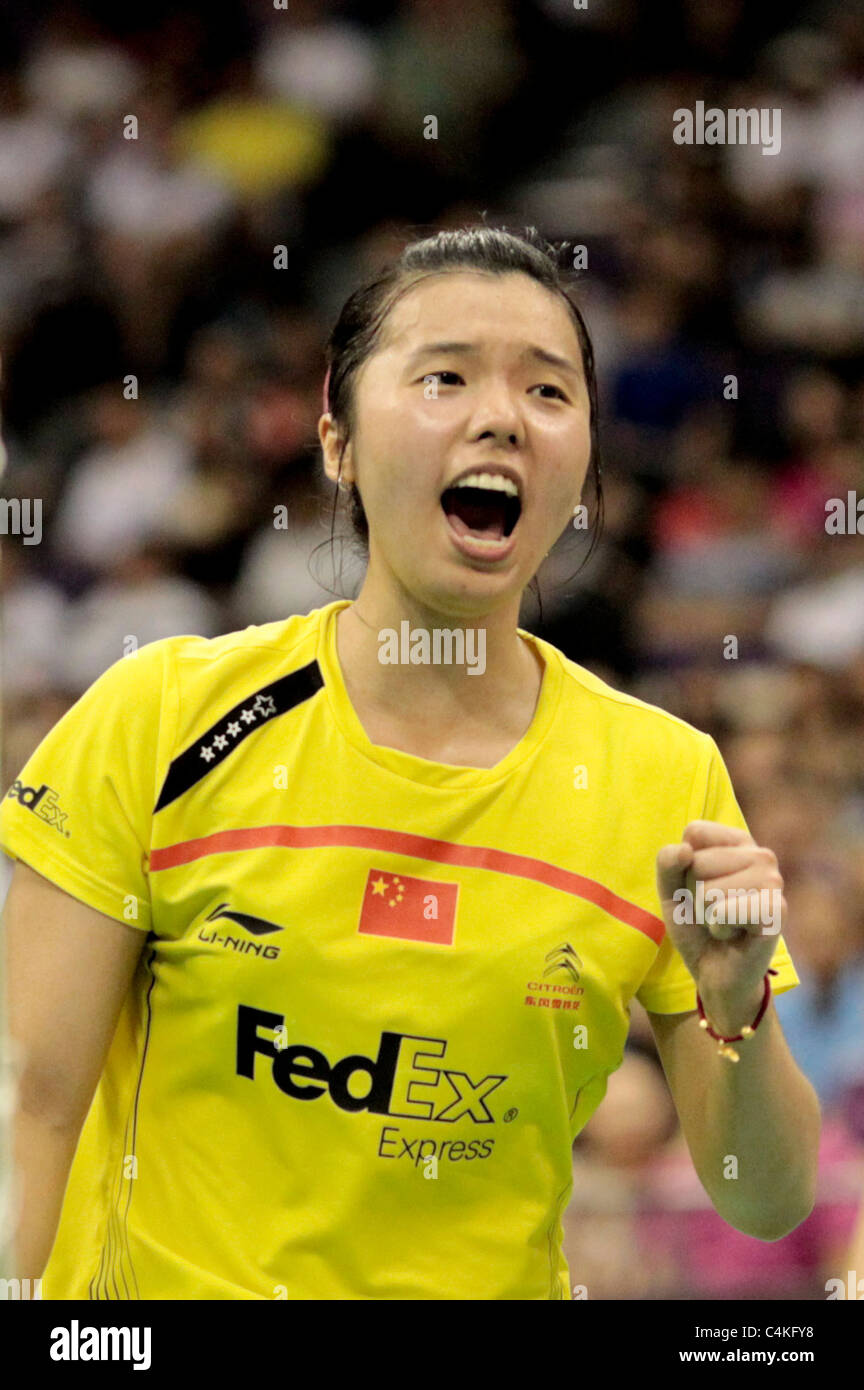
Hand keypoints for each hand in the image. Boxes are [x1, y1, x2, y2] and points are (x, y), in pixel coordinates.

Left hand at [656, 820, 785, 1034]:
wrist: (716, 973)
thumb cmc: (697, 926)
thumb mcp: (670, 889)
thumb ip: (667, 862)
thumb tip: (686, 849)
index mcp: (739, 841)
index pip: (695, 832)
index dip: (685, 865)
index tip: (701, 886)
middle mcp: (762, 855)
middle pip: (697, 862)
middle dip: (695, 894)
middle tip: (714, 911)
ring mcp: (773, 881)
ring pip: (708, 889)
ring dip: (708, 914)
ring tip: (726, 923)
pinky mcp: (776, 909)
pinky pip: (724, 910)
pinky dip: (719, 928)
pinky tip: (735, 934)